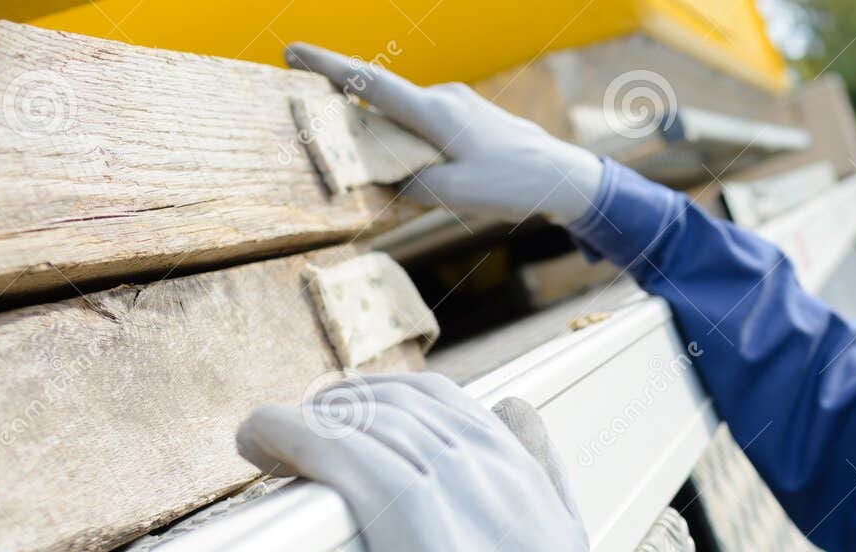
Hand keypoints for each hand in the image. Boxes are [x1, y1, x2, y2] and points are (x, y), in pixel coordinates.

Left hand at [235, 373, 730, 551]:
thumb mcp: (567, 532)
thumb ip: (541, 467)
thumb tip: (514, 406)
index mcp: (520, 463)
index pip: (437, 397)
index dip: (379, 399)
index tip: (342, 422)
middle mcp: (483, 459)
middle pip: (387, 399)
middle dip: (332, 406)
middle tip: (291, 436)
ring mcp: (447, 481)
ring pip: (353, 417)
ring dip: (298, 418)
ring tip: (264, 444)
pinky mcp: (407, 513)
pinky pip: (327, 445)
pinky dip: (280, 431)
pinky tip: (255, 442)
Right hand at [285, 43, 606, 226]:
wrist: (564, 178)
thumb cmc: (513, 184)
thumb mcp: (457, 196)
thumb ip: (414, 187)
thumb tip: (387, 182)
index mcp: (436, 112)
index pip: (371, 85)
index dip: (329, 69)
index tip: (291, 51)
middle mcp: (445, 99)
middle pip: (386, 104)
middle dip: (357, 118)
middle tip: (334, 137)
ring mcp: (460, 105)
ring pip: (410, 120)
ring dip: (394, 141)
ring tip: (399, 175)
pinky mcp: (471, 118)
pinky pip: (431, 127)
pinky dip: (418, 145)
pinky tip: (431, 173)